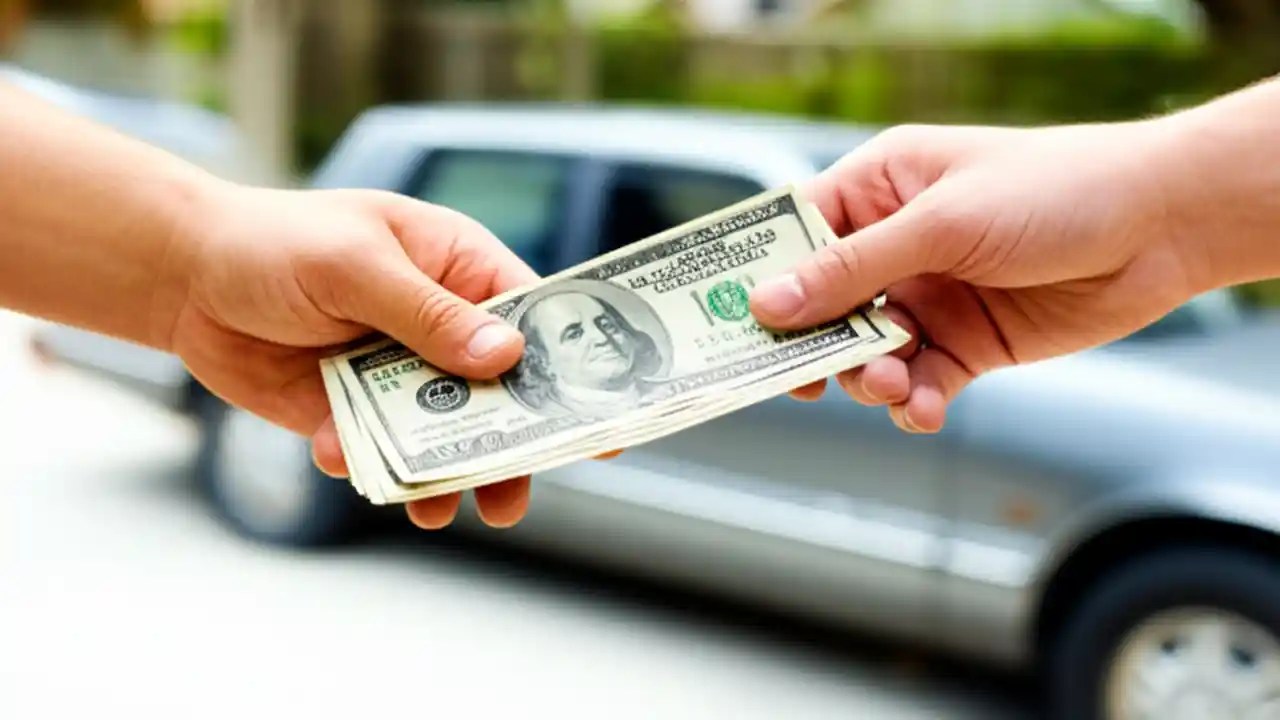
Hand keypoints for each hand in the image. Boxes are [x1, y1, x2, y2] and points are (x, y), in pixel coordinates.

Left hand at [162, 183, 537, 529]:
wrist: (185, 280)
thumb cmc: (275, 242)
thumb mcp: (356, 266)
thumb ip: (427, 314)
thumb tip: (505, 358)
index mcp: (457, 269)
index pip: (530, 319)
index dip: (565, 370)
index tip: (597, 427)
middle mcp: (437, 324)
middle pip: (496, 392)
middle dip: (506, 447)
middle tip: (512, 498)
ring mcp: (395, 370)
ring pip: (440, 431)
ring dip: (441, 472)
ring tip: (438, 510)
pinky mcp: (352, 408)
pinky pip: (377, 447)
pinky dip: (365, 461)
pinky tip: (337, 453)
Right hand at [749, 120, 1202, 432]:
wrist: (1162, 226)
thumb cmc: (1054, 191)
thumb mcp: (942, 224)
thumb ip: (852, 269)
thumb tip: (767, 305)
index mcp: (880, 186)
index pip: (796, 233)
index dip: (760, 278)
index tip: (730, 326)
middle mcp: (896, 243)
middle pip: (821, 304)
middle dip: (814, 344)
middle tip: (802, 379)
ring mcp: (930, 295)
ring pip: (866, 352)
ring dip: (869, 376)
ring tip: (893, 383)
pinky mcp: (966, 342)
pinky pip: (918, 381)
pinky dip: (913, 401)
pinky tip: (924, 406)